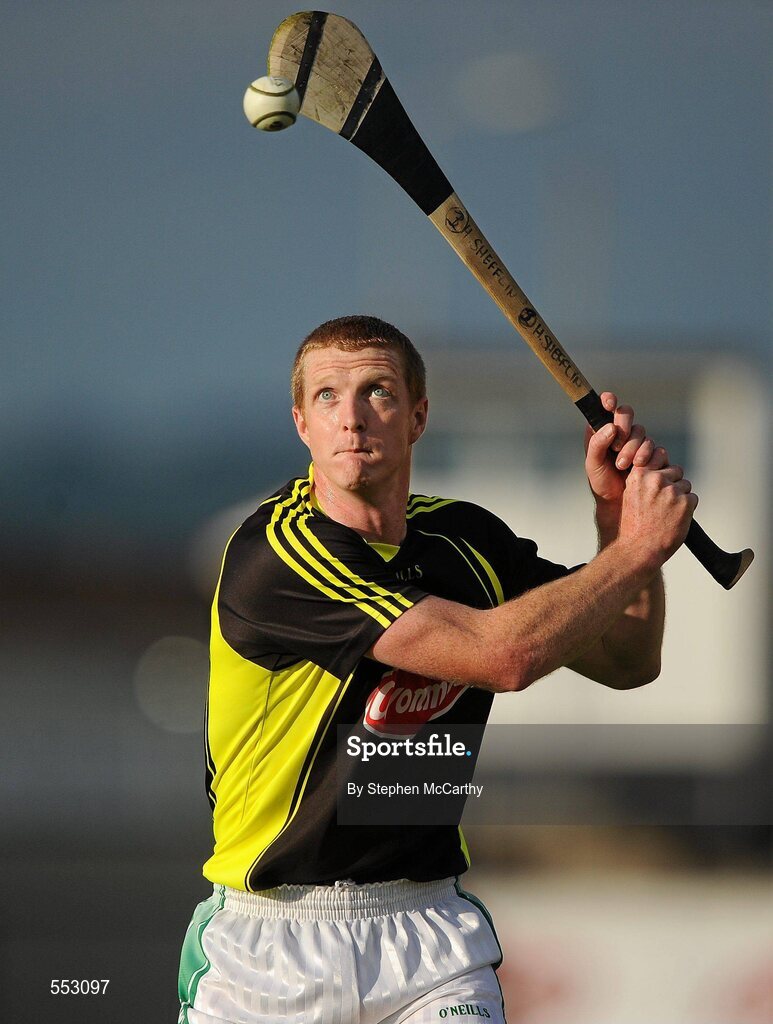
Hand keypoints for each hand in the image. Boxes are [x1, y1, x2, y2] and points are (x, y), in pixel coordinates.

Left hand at [584, 391, 658, 509]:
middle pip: (627, 414)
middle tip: (616, 447)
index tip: (609, 404)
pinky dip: (647, 456)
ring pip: (642, 432)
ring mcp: (638, 442)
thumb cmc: (601, 483)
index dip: (609, 400)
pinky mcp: (653, 455)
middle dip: (623, 429)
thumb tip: (610, 426)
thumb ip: (597, 444)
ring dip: (633, 448)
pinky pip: (656, 447)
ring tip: (624, 466)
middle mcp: (621, 433)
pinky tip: (639, 468)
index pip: (607, 406)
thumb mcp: (593, 464)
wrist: (620, 504)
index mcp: (603, 431)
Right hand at [618, 459, 698, 566]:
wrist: (638, 549)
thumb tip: (660, 470)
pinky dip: (687, 509)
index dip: (662, 468)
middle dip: (673, 483)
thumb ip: (644, 480)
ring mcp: (672, 490)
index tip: (659, 478)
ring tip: (667, 513)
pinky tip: (675, 519)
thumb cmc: (633, 526)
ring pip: (686, 486)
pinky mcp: (685, 502)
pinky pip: (693, 499)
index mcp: (640, 475)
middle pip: (676, 470)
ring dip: (681, 497)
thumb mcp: (630, 495)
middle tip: (663, 502)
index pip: (659, 456)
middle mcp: (656, 479)